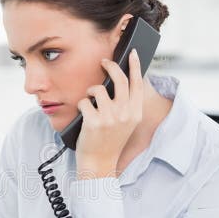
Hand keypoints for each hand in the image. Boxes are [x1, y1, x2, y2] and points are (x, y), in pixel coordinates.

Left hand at [76, 49, 143, 177]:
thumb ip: (127, 105)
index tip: (132, 53)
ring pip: (98, 90)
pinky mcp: (94, 121)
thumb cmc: (109, 141)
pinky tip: (83, 114)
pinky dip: (81, 105)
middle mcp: (125, 113)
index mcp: (135, 113)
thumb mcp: (126, 123)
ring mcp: (110, 117)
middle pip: (119, 79)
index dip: (134, 66)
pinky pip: (84, 102)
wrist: (99, 164)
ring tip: (90, 100)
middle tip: (103, 62)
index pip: (137, 84)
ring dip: (90, 91)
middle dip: (110, 66)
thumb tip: (121, 80)